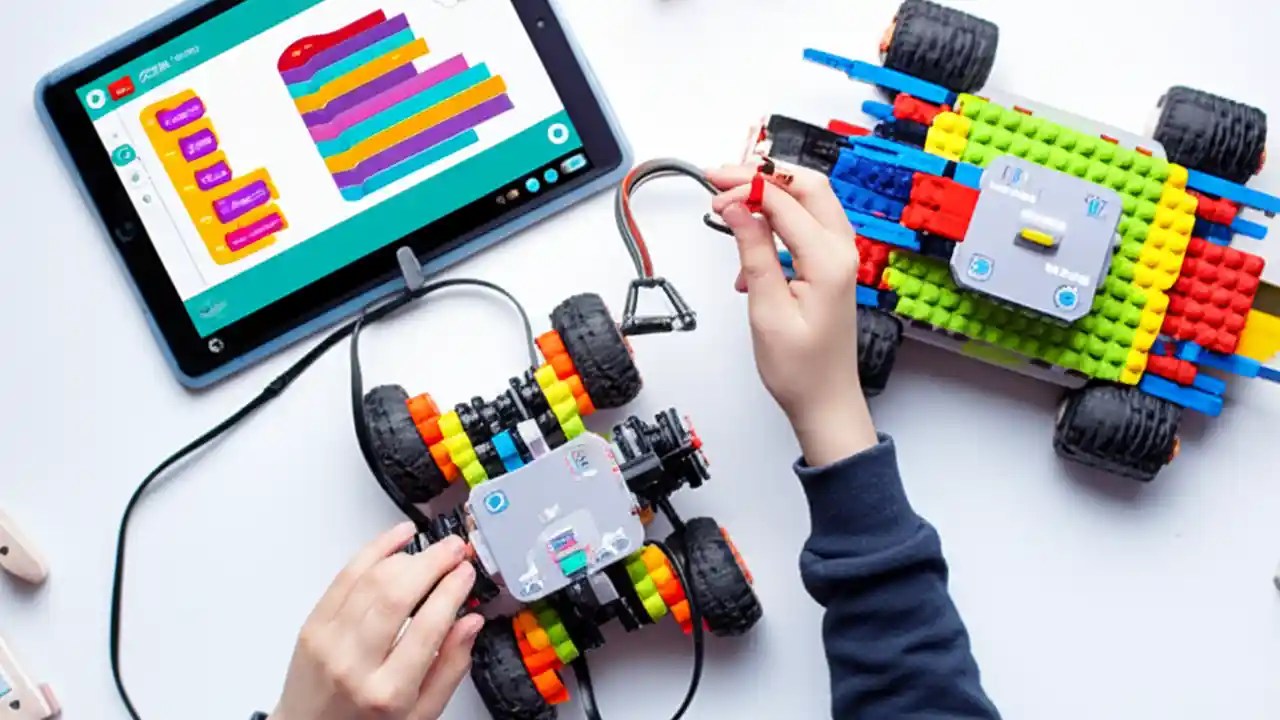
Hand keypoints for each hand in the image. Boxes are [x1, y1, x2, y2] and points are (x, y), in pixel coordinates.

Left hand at [271, 523, 483, 719]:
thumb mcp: (419, 715)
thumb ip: (450, 669)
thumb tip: (471, 622)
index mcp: (388, 693)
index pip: (428, 627)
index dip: (452, 590)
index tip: (467, 573)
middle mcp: (354, 664)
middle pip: (397, 594)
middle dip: (433, 562)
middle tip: (456, 549)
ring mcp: (328, 641)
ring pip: (372, 580)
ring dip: (408, 555)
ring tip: (434, 549)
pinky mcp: (312, 625)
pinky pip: (345, 576)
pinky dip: (374, 550)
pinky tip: (398, 538)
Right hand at [708, 164, 877, 465]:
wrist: (825, 401)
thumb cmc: (800, 369)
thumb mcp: (767, 309)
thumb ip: (754, 252)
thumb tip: (738, 208)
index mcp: (829, 260)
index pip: (785, 202)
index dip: (746, 188)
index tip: (713, 188)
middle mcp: (841, 251)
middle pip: (807, 186)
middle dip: (763, 175)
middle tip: (721, 178)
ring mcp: (839, 257)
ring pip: (808, 202)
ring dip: (770, 195)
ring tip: (729, 204)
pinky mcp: (830, 266)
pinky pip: (804, 227)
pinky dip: (775, 223)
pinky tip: (748, 253)